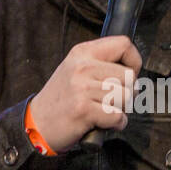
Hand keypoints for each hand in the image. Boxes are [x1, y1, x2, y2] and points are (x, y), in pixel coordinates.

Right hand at [29, 35, 141, 151]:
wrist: (36, 123)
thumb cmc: (61, 99)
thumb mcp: (76, 70)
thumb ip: (101, 64)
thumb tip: (134, 70)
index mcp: (82, 52)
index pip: (124, 44)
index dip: (133, 62)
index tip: (127, 75)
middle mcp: (82, 67)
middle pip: (130, 76)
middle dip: (127, 92)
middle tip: (110, 100)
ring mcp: (82, 88)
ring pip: (127, 97)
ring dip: (120, 109)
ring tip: (101, 110)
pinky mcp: (84, 110)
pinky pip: (118, 117)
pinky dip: (115, 124)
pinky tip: (101, 122)